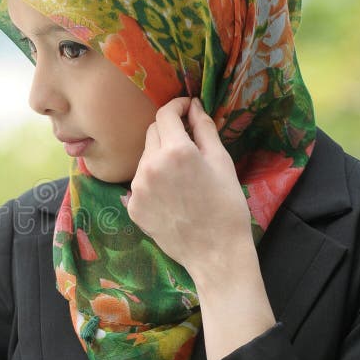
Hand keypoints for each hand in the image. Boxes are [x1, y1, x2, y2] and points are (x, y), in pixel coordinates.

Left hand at [126, 96, 251, 278]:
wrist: (215, 252)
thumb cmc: (226, 206)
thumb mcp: (221, 162)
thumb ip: (204, 129)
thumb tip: (193, 107)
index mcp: (175, 151)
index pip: (165, 114)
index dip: (177, 106)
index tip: (187, 107)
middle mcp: (149, 166)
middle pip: (152, 132)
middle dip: (169, 129)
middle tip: (188, 140)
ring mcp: (137, 188)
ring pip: (145, 157)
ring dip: (160, 155)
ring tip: (182, 173)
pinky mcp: (132, 206)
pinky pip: (140, 182)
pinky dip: (153, 180)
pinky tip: (172, 194)